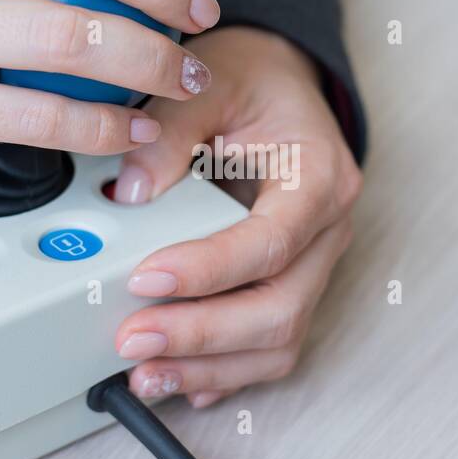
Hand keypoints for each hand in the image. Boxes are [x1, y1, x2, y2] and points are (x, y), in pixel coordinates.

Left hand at [110, 26, 361, 406]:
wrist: (279, 85)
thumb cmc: (253, 81)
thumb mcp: (211, 79)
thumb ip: (171, 128)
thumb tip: (130, 190)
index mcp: (320, 178)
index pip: (271, 243)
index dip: (209, 270)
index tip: (145, 277)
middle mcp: (327, 232)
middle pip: (281, 309)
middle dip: (202, 334)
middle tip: (132, 339)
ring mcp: (313, 266)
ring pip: (278, 341)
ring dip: (209, 366)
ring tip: (144, 373)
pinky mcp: (290, 287)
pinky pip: (267, 347)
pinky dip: (222, 371)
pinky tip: (175, 378)